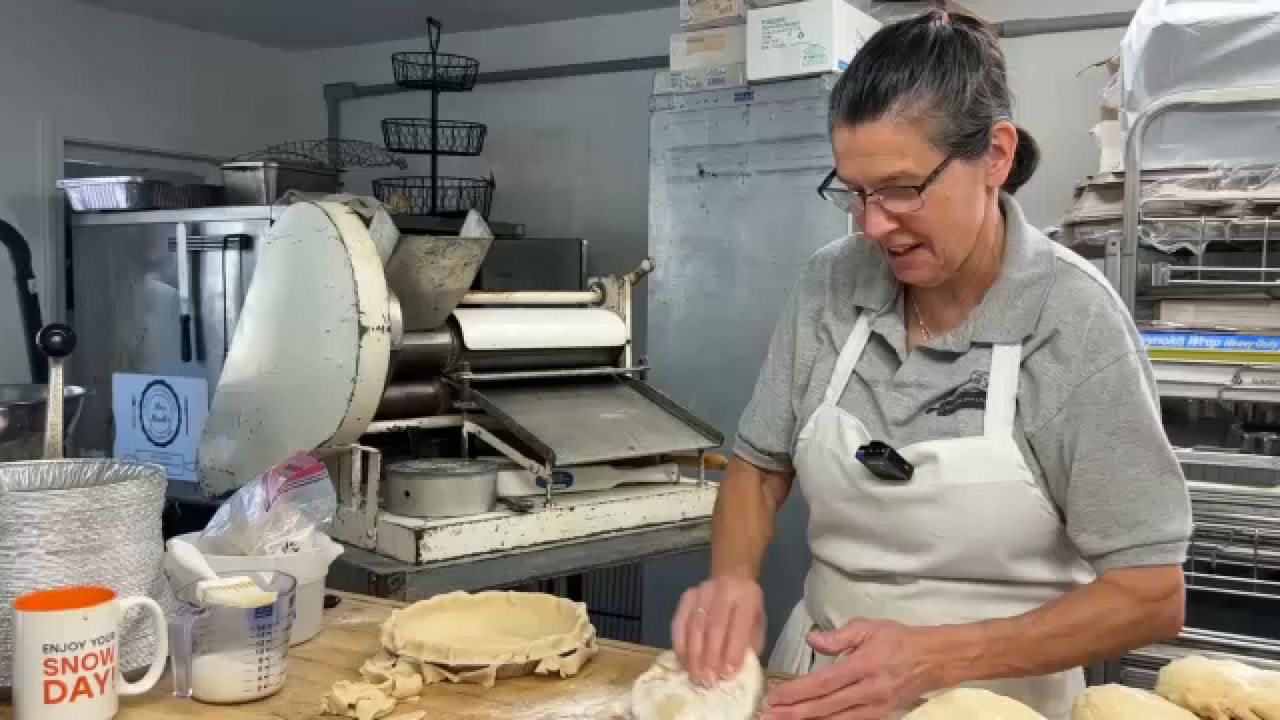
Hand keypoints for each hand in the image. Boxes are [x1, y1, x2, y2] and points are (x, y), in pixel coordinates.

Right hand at [671, 575, 764, 686]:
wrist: (733, 576)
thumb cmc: (747, 607)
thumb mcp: (757, 623)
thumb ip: (748, 644)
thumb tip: (733, 669)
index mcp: (746, 597)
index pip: (738, 626)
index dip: (732, 651)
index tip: (727, 674)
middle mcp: (723, 591)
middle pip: (714, 626)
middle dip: (710, 657)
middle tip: (708, 679)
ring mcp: (701, 592)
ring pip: (694, 626)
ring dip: (694, 654)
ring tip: (696, 675)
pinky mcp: (686, 597)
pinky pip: (679, 622)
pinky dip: (680, 644)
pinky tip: (683, 661)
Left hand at [763, 619, 940, 719]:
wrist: (934, 659)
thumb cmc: (898, 639)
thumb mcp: (868, 627)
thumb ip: (838, 636)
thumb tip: (812, 640)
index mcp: (864, 666)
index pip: (823, 683)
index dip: (797, 692)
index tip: (775, 696)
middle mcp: (869, 692)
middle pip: (826, 707)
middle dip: (795, 714)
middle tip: (769, 716)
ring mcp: (876, 708)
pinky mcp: (881, 716)